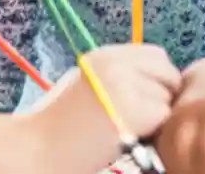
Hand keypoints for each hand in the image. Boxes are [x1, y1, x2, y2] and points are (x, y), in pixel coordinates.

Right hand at [34, 44, 181, 159]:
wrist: (36, 149)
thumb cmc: (57, 125)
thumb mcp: (88, 84)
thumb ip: (120, 76)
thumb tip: (158, 80)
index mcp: (105, 55)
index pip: (157, 55)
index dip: (158, 76)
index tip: (149, 95)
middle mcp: (116, 63)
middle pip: (168, 72)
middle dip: (164, 93)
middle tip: (146, 116)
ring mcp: (125, 85)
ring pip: (167, 97)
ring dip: (158, 115)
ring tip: (131, 128)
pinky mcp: (133, 110)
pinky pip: (163, 116)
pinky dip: (154, 130)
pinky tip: (132, 138)